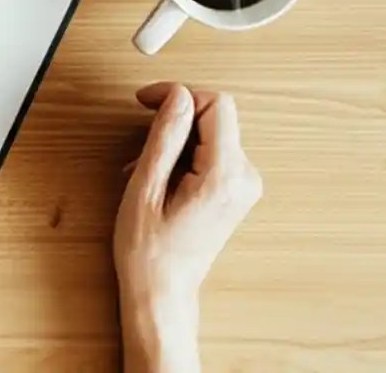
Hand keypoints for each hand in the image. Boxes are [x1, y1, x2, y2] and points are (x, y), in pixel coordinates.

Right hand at [114, 83, 261, 372]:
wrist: (164, 292)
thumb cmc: (149, 252)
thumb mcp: (145, 189)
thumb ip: (164, 138)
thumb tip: (176, 96)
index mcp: (223, 177)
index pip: (216, 104)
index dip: (179, 94)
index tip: (146, 101)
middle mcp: (244, 178)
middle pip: (215, 116)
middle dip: (174, 121)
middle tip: (140, 143)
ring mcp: (245, 185)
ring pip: (212, 132)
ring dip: (176, 140)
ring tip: (147, 170)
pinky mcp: (238, 190)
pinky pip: (213, 151)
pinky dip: (185, 154)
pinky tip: (162, 178)